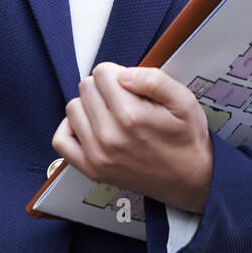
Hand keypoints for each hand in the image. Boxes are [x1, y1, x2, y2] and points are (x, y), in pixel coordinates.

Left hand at [53, 63, 213, 212]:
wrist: (190, 179)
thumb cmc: (186, 139)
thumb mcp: (184, 101)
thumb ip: (155, 80)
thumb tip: (124, 73)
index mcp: (132, 116)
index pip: (102, 73)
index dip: (118, 73)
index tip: (131, 84)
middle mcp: (110, 136)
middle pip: (86, 87)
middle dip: (104, 86)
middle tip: (125, 99)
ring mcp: (97, 155)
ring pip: (73, 108)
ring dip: (89, 105)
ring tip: (111, 112)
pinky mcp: (91, 169)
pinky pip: (62, 140)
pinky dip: (71, 127)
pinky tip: (89, 125)